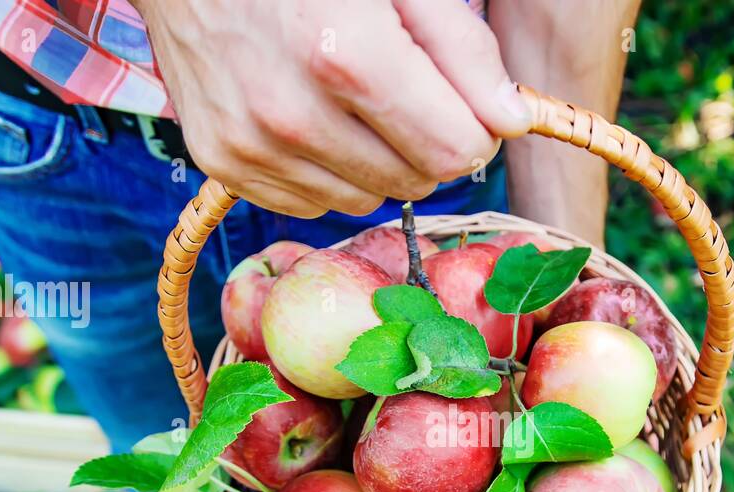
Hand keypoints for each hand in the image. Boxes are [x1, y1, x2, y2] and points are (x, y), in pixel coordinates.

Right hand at [134, 0, 532, 216]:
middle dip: (424, 142)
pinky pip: (313, 202)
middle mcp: (292, 114)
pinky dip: (324, 168)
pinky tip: (305, 113)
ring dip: (375, 159)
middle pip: (416, 181)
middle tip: (397, 86)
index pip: (457, 152)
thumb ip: (461, 47)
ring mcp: (251, 146)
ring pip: (366, 199)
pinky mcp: (223, 164)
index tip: (460, 98)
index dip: (473, 127)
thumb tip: (511, 122)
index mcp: (345, 56)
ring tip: (344, 95)